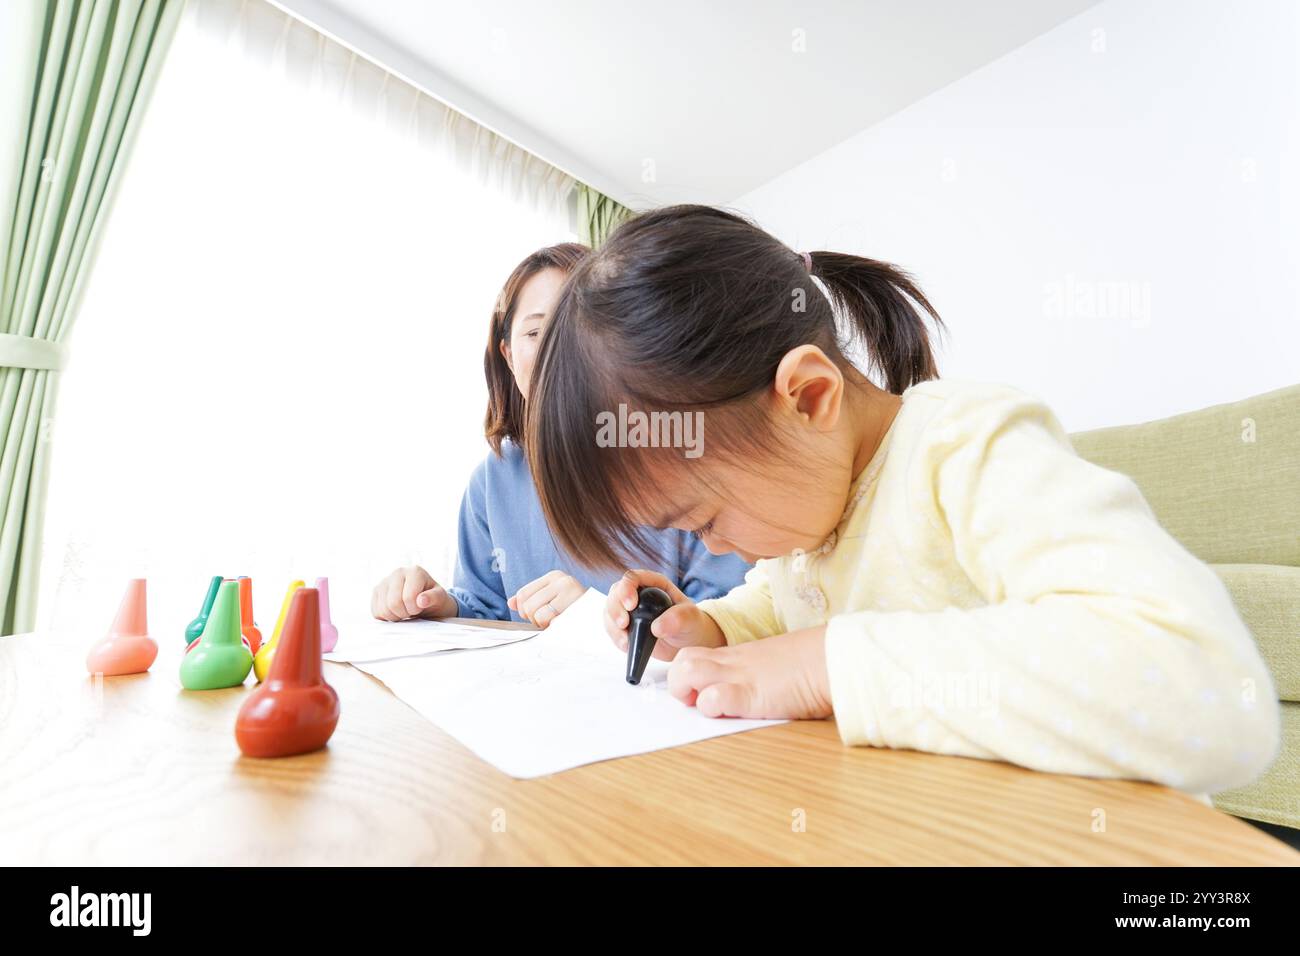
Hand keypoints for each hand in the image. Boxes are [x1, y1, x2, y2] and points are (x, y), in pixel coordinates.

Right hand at [371, 565, 456, 620]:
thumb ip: (434, 598)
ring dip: (395, 616)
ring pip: (383, 609)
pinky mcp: (376, 591)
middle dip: (404, 613)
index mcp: (415, 572)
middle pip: (393, 603)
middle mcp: (398, 572)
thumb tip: (421, 600)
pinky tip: (396, 612)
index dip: (415, 609)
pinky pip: (376, 612)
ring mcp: (385, 581)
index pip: (408, 598)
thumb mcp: (441, 599)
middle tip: (412, 611)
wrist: (427, 602)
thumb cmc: (435, 600)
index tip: (420, 607)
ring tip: (405, 610)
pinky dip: (386, 617)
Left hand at [508, 571, 584, 627]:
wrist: (600, 619)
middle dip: (534, 619)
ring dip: (544, 624)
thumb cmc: (575, 612)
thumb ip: (531, 600)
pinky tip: (565, 623)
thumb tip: (511, 603)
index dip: (524, 610)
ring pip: (536, 614)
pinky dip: (553, 627)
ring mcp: (569, 591)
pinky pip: (549, 621)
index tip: (538, 615)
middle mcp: (562, 580)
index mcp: (554, 576)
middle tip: (550, 620)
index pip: (523, 594)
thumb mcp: (551, 601)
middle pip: (527, 605)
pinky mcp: (574, 604)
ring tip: (558, 621)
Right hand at [604, 569, 724, 660]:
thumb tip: (657, 627)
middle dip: (615, 608)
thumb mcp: (691, 619)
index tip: (631, 605)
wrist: (687, 642)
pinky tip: (626, 645)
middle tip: (623, 624)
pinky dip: (615, 637)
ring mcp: (630, 610)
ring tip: (625, 640)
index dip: (627, 588)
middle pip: (616, 592)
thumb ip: (678, 619)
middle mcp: (639, 593)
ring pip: (610, 610)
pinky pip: (612, 628)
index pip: (633, 578)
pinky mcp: (625, 626)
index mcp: (654, 584)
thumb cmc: (691, 625)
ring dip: (612, 625)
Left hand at [667, 625, 832, 719]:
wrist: (833, 658)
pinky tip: (729, 713)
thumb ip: (758, 674)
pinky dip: (712, 708)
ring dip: (687, 693)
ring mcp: (740, 676)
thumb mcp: (776, 665)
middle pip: (681, 660)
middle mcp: (733, 663)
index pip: (695, 654)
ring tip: (708, 706)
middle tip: (697, 700)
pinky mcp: (751, 696)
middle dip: (678, 683)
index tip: (698, 692)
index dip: (687, 675)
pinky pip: (714, 698)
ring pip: (686, 671)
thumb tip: (757, 691)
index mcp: (738, 656)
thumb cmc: (813, 665)